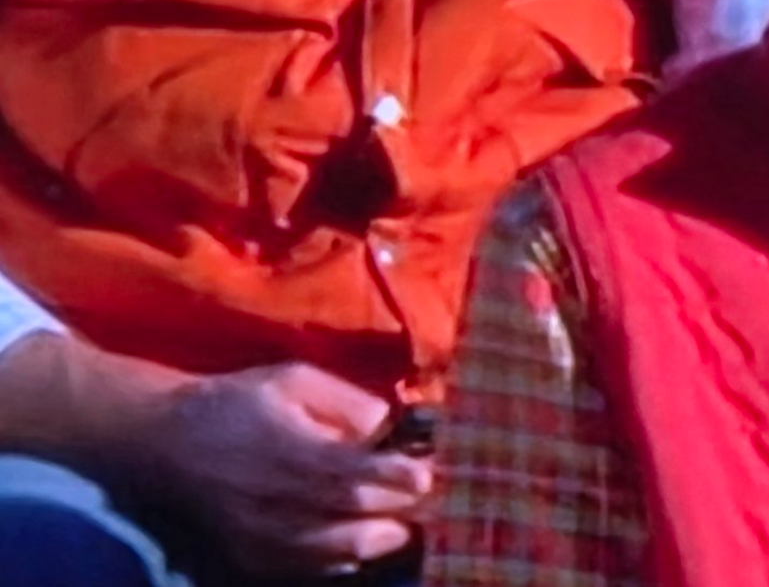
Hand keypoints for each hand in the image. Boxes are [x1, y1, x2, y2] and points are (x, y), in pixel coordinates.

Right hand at [147, 363, 433, 576]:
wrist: (159, 443)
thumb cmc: (234, 402)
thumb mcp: (289, 379)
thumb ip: (342, 399)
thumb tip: (386, 421)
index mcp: (284, 450)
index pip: (350, 473)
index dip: (393, 478)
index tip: (426, 474)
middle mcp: (271, 500)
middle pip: (347, 516)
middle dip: (396, 510)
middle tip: (432, 502)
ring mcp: (256, 536)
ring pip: (329, 551)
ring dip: (375, 541)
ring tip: (404, 526)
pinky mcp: (244, 557)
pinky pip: (301, 569)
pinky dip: (338, 561)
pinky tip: (363, 547)